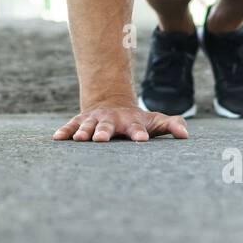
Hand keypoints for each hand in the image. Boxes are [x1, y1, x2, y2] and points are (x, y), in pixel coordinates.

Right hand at [53, 102, 189, 141]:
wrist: (111, 102)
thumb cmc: (137, 120)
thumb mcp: (155, 121)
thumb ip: (171, 125)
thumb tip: (185, 135)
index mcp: (130, 122)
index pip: (136, 128)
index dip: (138, 133)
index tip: (142, 140)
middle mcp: (111, 120)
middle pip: (108, 126)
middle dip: (104, 132)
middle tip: (102, 140)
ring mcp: (95, 120)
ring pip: (88, 126)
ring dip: (84, 132)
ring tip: (80, 140)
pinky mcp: (81, 121)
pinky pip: (71, 126)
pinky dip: (65, 131)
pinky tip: (57, 138)